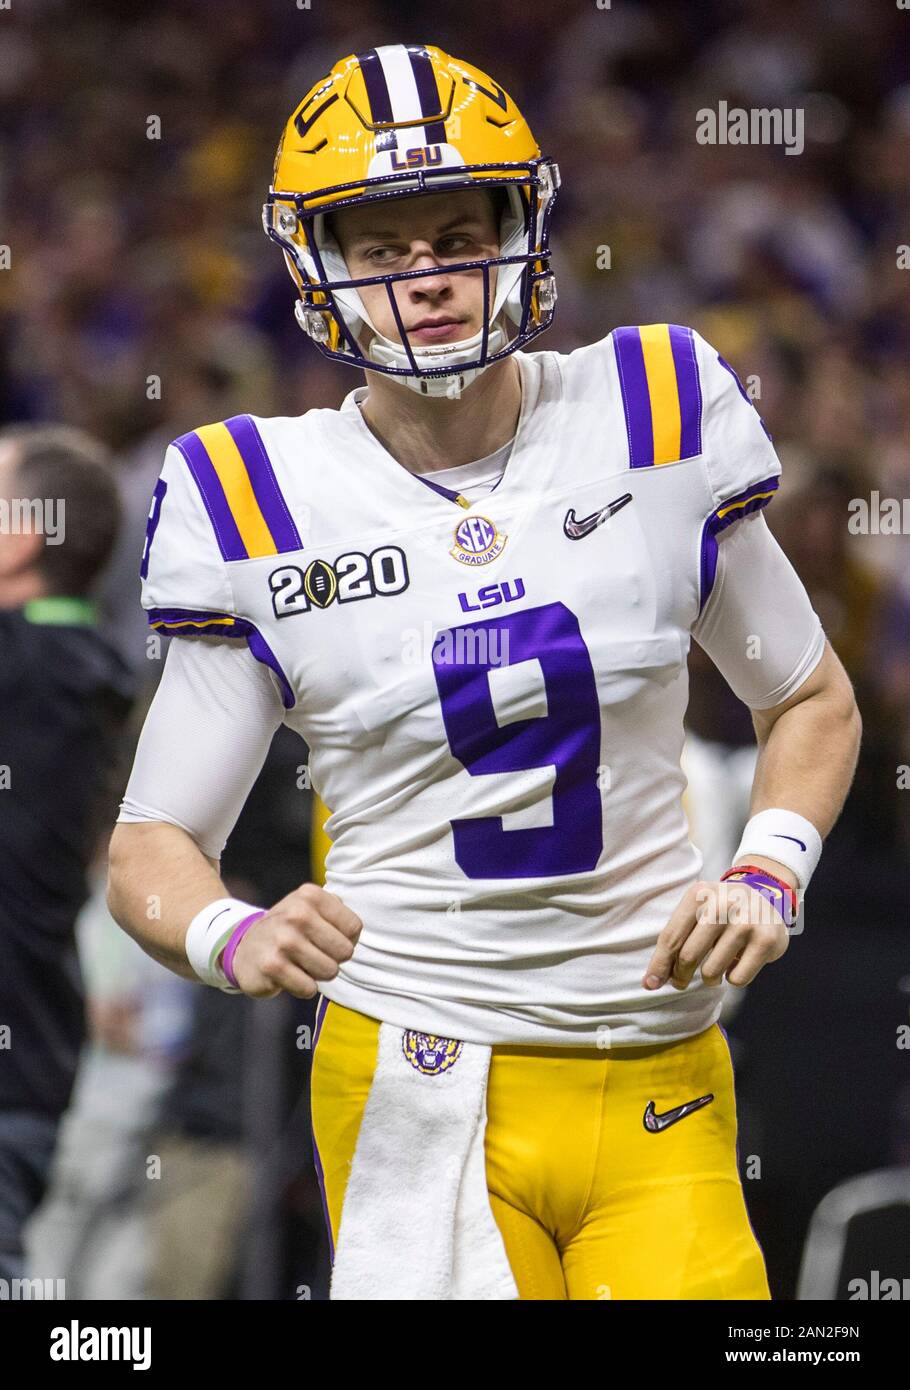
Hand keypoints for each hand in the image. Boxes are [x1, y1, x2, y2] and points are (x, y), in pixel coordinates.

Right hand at [225, 883, 362, 998]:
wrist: (243, 947)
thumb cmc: (289, 929)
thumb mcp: (310, 907)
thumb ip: (338, 912)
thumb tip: (355, 932)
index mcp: (310, 895)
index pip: (354, 928)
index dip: (345, 939)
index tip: (327, 938)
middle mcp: (296, 913)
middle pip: (345, 951)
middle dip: (333, 958)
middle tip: (313, 953)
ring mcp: (283, 940)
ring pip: (330, 971)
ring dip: (318, 974)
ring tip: (300, 963)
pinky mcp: (272, 966)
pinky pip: (309, 988)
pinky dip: (302, 987)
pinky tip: (288, 974)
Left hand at [642, 877, 789, 991]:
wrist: (767, 896)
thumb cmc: (722, 911)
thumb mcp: (697, 912)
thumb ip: (675, 940)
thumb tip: (652, 981)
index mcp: (699, 894)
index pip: (671, 937)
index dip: (659, 965)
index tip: (650, 984)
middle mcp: (723, 903)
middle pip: (688, 955)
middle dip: (681, 975)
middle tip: (681, 981)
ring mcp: (747, 920)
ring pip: (711, 970)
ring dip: (709, 978)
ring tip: (713, 969)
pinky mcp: (766, 940)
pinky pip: (737, 978)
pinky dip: (733, 978)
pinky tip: (737, 964)